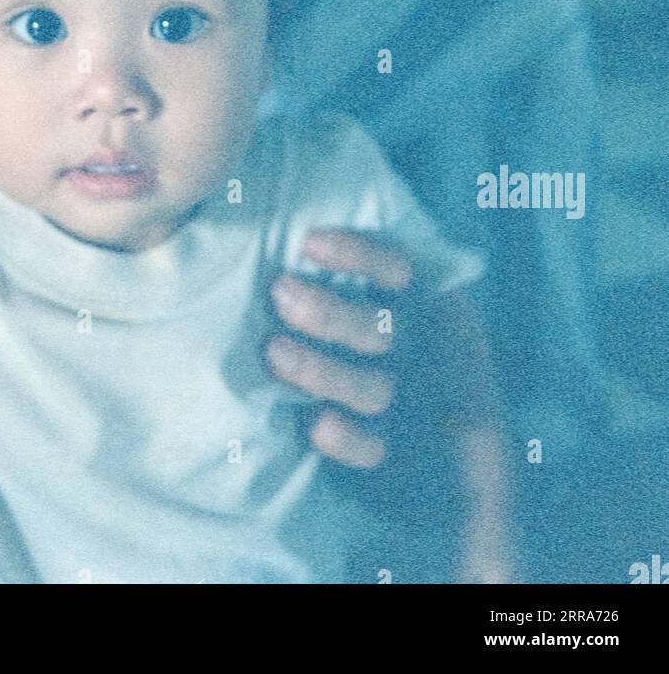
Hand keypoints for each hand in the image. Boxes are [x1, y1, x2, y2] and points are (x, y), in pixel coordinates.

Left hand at [265, 229, 411, 469]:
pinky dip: (347, 438)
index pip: (395, 268)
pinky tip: (315, 426)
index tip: (308, 242)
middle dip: (327, 314)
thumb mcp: (344, 291)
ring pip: (372, 388)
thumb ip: (318, 264)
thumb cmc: (328, 335)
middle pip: (378, 330)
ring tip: (273, 353)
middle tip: (279, 293)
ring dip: (321, 371)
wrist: (403, 435)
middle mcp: (407, 348)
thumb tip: (269, 225)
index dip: (358, 254)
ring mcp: (401, 401)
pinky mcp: (388, 451)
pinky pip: (375, 449)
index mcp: (406, 301)